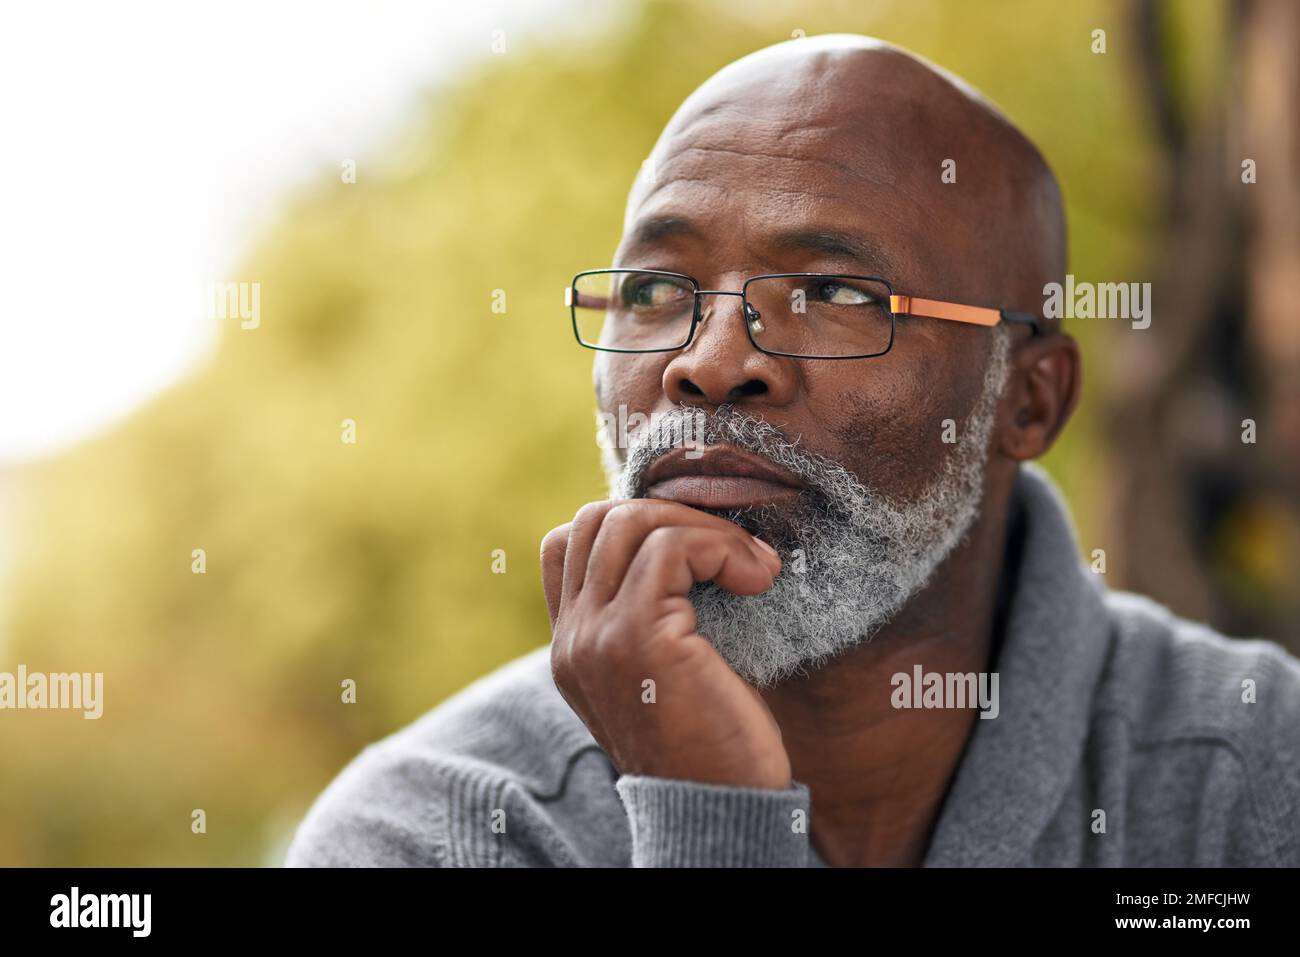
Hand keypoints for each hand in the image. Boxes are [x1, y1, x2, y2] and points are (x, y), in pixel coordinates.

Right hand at [541, 499, 791, 789]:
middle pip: (597, 519)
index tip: (696, 552)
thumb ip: (650, 618)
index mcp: (571, 648)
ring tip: (753, 567)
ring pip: (630, 521)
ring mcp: (595, 636)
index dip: (632, 526)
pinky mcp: (636, 638)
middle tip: (732, 551)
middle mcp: (570, 640)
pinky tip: (758, 580)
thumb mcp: (665, 674)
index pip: (568, 544)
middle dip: (673, 515)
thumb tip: (692, 547)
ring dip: (704, 527)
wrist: (721, 812)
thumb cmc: (713, 744)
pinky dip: (722, 547)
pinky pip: (671, 548)